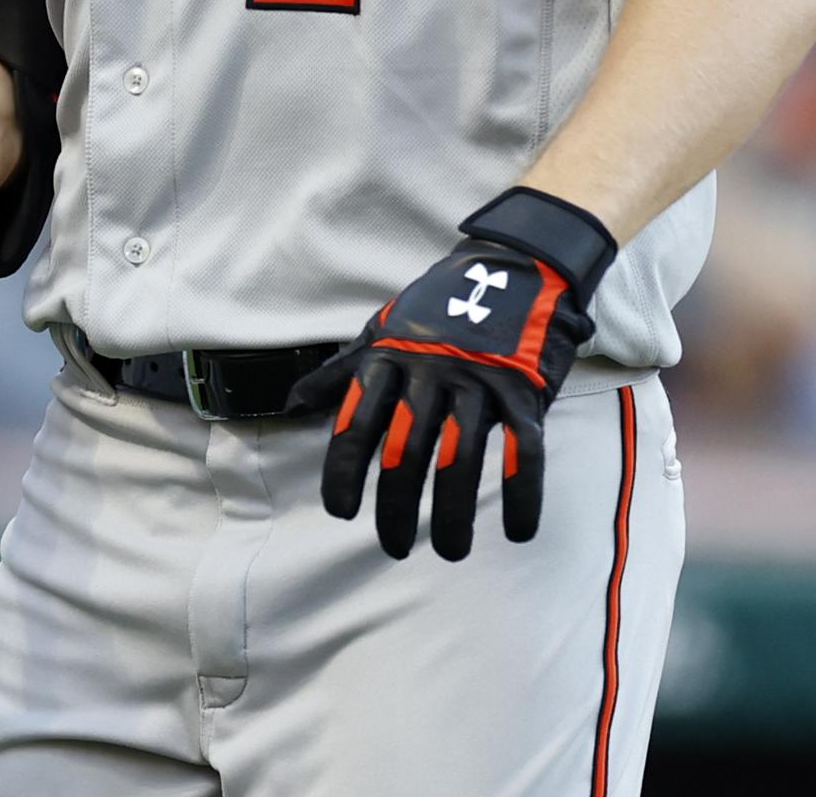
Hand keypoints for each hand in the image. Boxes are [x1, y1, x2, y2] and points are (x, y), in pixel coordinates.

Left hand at [289, 187, 616, 561]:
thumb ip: (341, 373)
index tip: (341, 512)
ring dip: (453, 512)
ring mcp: (479, 380)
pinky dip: (521, 494)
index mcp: (389, 359)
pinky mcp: (524, 390)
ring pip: (460, 458)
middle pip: (405, 451)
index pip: (357, 425)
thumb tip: (292, 404)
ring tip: (449, 551)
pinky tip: (516, 531)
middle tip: (392, 547)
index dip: (344, 472)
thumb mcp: (381, 331)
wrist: (514, 265)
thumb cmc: (439, 307)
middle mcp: (430, 371)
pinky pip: (523, 450)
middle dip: (396, 506)